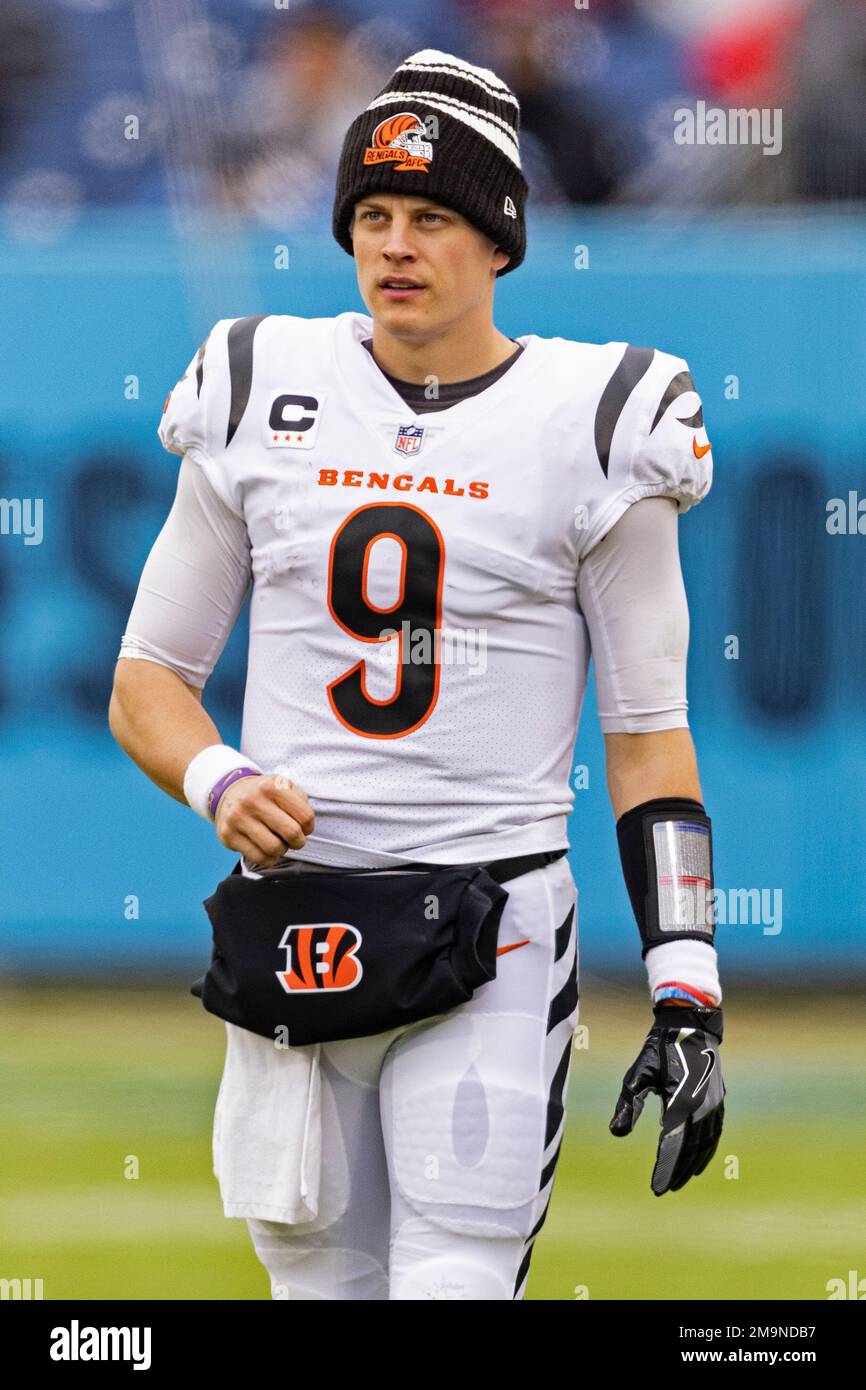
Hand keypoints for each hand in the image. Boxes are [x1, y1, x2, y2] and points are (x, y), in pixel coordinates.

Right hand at [214, 773, 314, 867]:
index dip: (309, 827)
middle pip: (291, 833)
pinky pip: (258, 858)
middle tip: (295, 840)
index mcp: (271, 786)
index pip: (305, 817)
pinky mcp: (228, 835)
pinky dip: (269, 858)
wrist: (229, 793)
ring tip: (280, 843)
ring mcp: (238, 818)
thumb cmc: (265, 794)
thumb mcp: (284, 786)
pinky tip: (267, 849)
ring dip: (282, 850)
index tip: (303, 828)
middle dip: (298, 842)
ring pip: (274, 848)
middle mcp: (253, 800)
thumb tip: (305, 827)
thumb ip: (300, 802)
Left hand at [609, 1004, 724, 1195]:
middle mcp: (702, 1107)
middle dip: (678, 1172)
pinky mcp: (718, 1099)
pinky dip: (708, 1149)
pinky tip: (700, 1159)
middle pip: (691, 1150)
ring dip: (694, 1164)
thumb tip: (617, 1133)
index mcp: (681, 1102)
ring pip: (706, 1144)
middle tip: (665, 1189)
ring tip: (681, 1181)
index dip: (664, 1169)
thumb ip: (629, 1104)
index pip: (672, 1146)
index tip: (656, 1188)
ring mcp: (713, 1104)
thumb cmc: (659, 1047)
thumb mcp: (638, 1074)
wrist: (689, 1024)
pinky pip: (715, 1132)